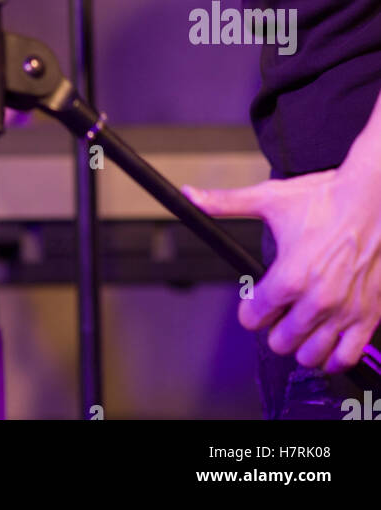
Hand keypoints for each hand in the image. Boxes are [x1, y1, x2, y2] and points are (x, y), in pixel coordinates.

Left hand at [182, 163, 380, 372]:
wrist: (372, 199)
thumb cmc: (326, 198)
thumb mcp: (270, 198)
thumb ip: (226, 203)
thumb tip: (192, 197)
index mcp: (289, 276)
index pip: (253, 318)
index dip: (248, 309)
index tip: (253, 301)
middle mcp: (317, 300)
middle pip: (280, 341)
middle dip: (273, 327)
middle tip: (277, 311)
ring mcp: (344, 312)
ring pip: (311, 355)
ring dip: (300, 345)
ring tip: (299, 327)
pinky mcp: (368, 316)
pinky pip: (347, 357)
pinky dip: (334, 357)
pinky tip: (327, 344)